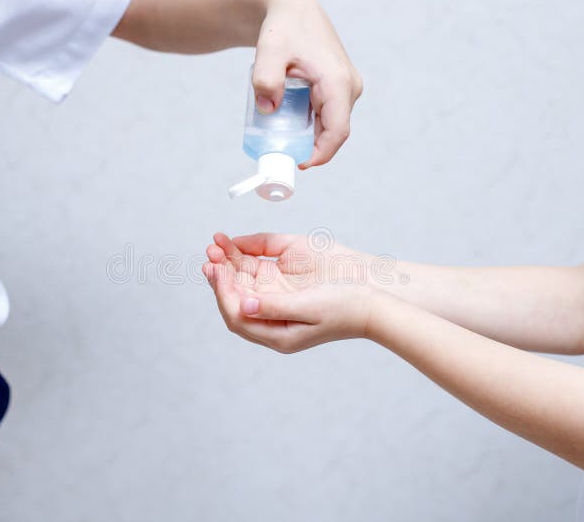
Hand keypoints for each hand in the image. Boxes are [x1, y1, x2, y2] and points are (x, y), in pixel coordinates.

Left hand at [202, 232, 375, 352]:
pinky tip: (232, 247)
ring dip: (228, 267)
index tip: (216, 270)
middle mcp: (273, 323)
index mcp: (278, 336)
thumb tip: (245, 306)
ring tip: (215, 247)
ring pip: (243, 286)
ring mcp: (278, 305)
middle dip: (219, 279)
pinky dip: (242, 261)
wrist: (374, 299)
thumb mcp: (309, 307)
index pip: (238, 316)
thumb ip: (274, 307)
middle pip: (235, 301)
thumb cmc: (347, 307)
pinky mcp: (285, 289)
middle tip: (209, 257)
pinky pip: (256, 276)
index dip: (223, 293)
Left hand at [253, 0, 362, 167]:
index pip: (337, 131)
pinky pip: (325, 118)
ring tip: (278, 136)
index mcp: (338, 83)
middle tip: (278, 153)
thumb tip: (267, 109)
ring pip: (328, 127)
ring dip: (305, 137)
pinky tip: (286, 124)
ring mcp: (345, 91)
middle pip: (332, 133)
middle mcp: (348, 89)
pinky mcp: (338, 91)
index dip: (320, 154)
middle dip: (307, 148)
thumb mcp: (270, 50)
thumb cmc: (284, 27)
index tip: (298, 164)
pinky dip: (306, 126)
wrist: (293, 11)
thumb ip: (266, 79)